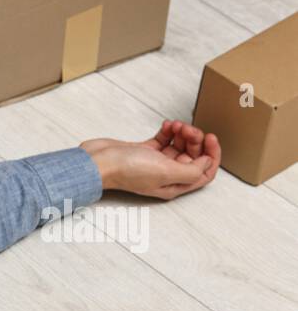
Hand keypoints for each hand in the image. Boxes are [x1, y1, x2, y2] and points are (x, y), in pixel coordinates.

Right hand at [82, 119, 220, 199]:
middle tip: (187, 129)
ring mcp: (156, 162)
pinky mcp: (146, 151)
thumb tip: (206, 162)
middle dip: (195, 140)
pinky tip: (166, 125)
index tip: (210, 138)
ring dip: (182, 132)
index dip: (211, 155)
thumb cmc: (127, 170)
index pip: (204, 173)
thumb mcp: (166, 172)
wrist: (99, 162)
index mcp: (174, 185)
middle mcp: (167, 175)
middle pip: (193, 156)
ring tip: (175, 125)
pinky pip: (165, 139)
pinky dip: (169, 130)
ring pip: (180, 145)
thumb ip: (191, 170)